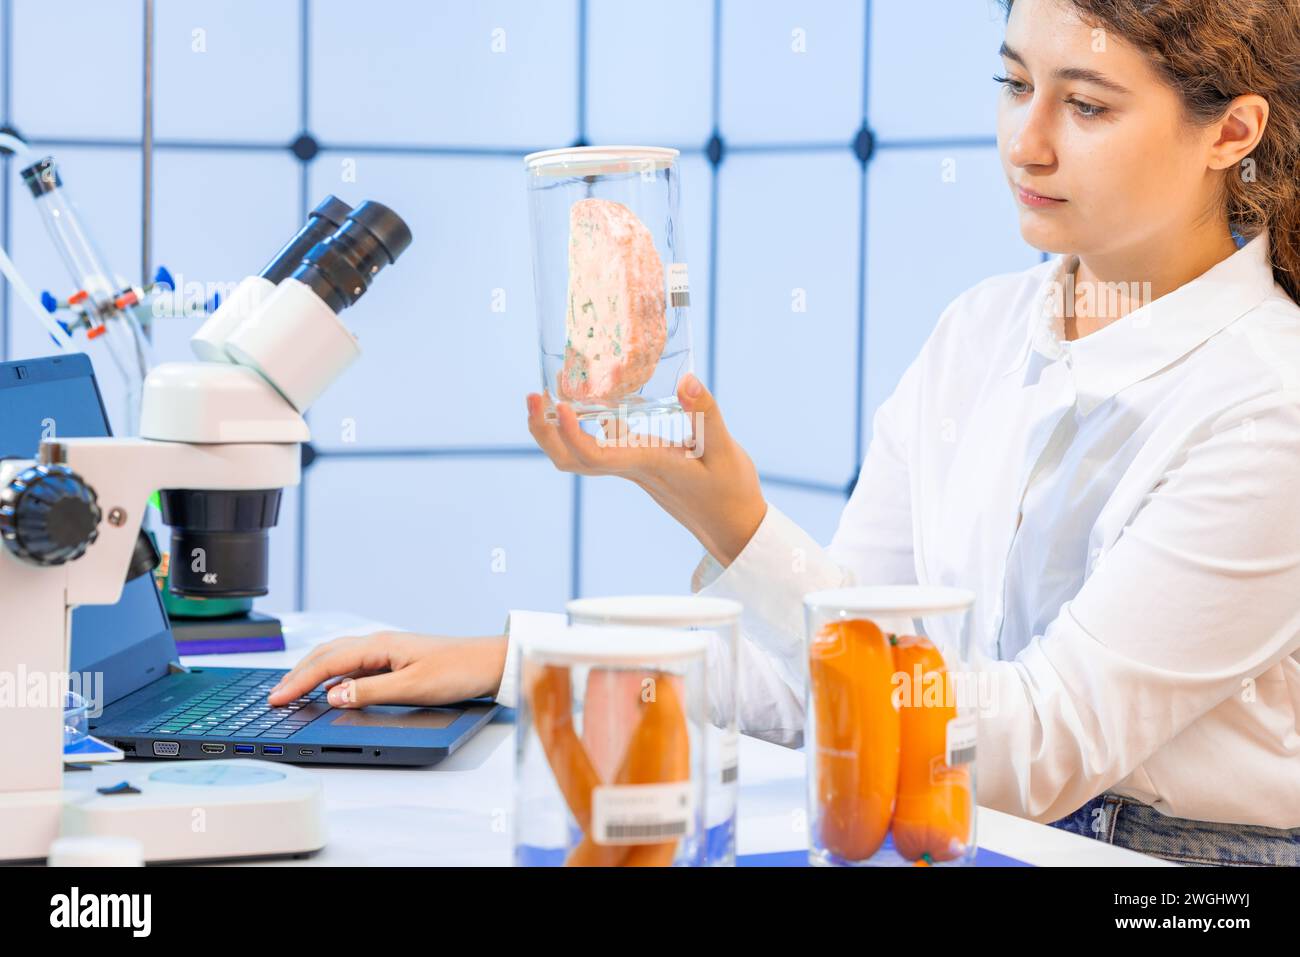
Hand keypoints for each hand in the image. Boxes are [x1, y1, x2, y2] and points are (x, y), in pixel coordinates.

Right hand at [266, 631, 507, 708]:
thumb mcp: (412, 688)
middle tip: (275, 697)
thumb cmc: (457, 671)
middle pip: (327, 655)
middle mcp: (380, 643)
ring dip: (313, 671)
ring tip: (293, 688)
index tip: (277, 699)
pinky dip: (333, 672)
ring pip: (338, 656)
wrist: (489, 663)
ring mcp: (388, 649)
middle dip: (298, 675)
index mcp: (380, 646)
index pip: (328, 663)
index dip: (299, 682)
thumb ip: (371, 692)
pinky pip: (354, 663)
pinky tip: (331, 685)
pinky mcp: (396, 658)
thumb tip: (333, 696)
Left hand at [526, 372, 767, 565]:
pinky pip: (600, 451)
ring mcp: (632, 470)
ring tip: (546, 399)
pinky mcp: (638, 467)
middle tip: (533, 396)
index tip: (560, 405)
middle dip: (545, 432)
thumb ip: (705, 414)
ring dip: (556, 432)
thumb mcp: (725, 450)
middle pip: (570, 461)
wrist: (733, 527)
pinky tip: (589, 405)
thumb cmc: (731, 493)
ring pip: (579, 459)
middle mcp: (632, 470)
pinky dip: (583, 429)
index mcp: (648, 465)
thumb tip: (687, 380)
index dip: (571, 433)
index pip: (596, 456)